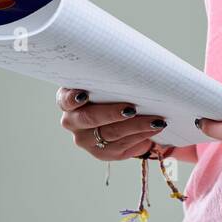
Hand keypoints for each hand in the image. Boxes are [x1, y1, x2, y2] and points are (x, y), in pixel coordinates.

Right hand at [56, 87, 173, 161]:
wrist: (121, 117)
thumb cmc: (112, 93)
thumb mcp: (108, 83)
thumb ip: (112, 78)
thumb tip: (134, 68)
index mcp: (68, 100)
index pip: (65, 100)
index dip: (73, 98)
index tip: (84, 94)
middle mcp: (72, 122)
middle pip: (90, 118)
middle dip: (112, 113)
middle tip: (132, 108)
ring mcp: (85, 140)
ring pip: (111, 134)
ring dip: (136, 126)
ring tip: (156, 120)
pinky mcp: (100, 153)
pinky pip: (121, 147)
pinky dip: (139, 137)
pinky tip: (152, 130)